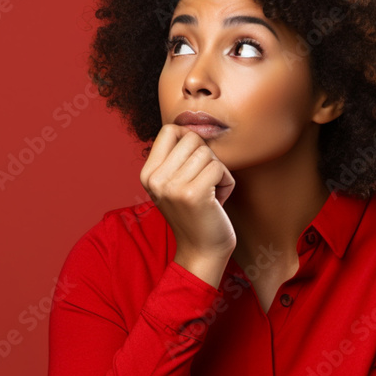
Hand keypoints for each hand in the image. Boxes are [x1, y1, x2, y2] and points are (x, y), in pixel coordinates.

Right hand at [140, 124, 236, 265]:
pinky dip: (227, 182)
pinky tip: (218, 200)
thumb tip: (197, 124)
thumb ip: (179, 156)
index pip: (170, 130)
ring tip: (210, 193)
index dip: (190, 141)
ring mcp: (171, 186)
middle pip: (192, 139)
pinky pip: (219, 167)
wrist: (202, 252)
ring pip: (208, 153)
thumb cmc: (197, 214)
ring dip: (218, 172)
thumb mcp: (176, 183)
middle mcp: (155, 179)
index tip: (194, 165)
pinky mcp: (192, 194)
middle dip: (207, 158)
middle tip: (203, 184)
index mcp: (147, 173)